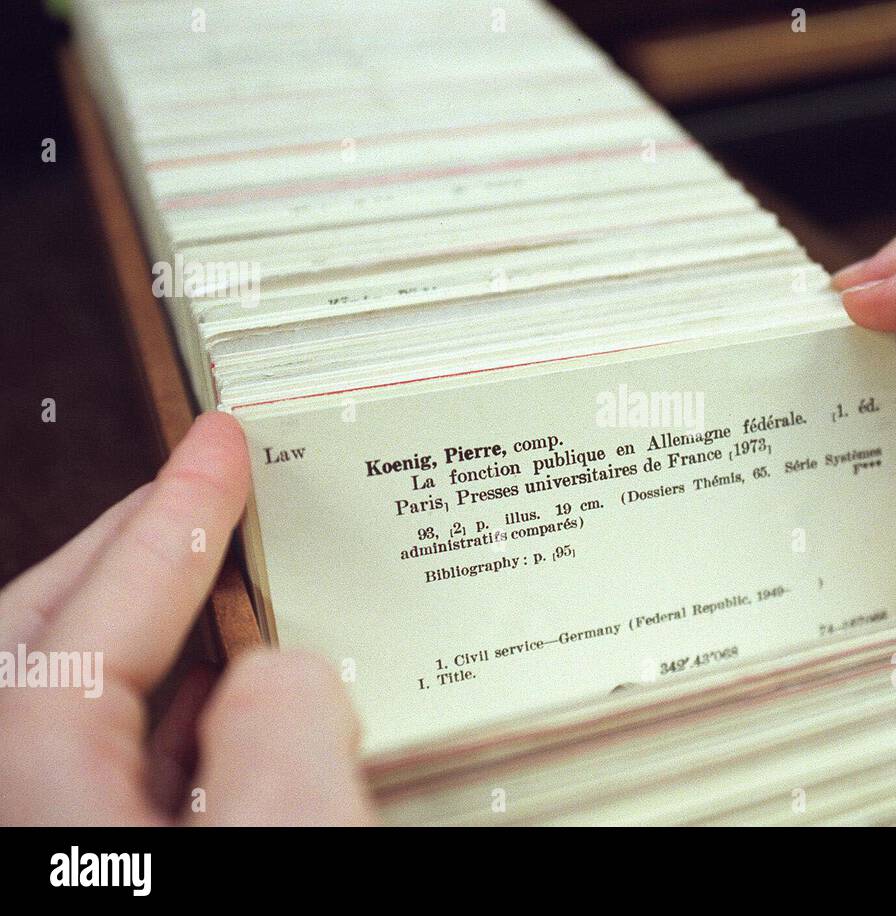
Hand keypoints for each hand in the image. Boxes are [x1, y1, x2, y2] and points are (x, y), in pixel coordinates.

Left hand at [0, 412, 374, 824]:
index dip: (183, 506)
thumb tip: (292, 672)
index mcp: (31, 772)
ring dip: (153, 630)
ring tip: (220, 583)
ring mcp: (47, 829)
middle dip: (135, 546)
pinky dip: (164, 714)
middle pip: (53, 631)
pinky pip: (106, 768)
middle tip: (198, 489)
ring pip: (78, 700)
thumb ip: (290, 716)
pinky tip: (215, 711)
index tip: (218, 444)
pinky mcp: (91, 863)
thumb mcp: (290, 826)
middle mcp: (18, 798)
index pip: (113, 598)